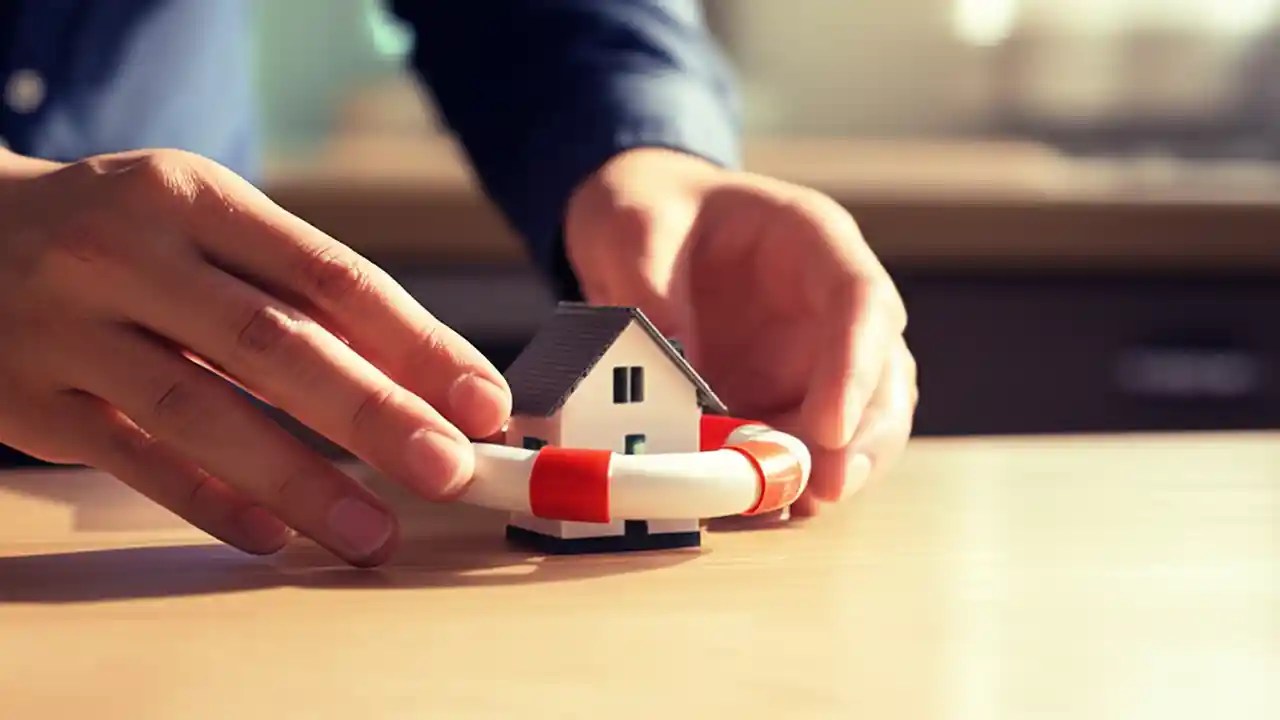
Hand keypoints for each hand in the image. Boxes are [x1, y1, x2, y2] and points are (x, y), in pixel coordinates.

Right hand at [0, 149, 510, 564]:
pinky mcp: (32, 402)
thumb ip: (296, 290)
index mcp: (193, 197)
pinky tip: (275, 537)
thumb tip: (421, 378)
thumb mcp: (202, 224)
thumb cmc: (121, 234)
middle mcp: (128, 255)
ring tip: (375, 531)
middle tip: (448, 469)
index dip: (416, 342)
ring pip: (201, 413)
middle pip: (273, 344)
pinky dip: (209, 502)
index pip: (328, 273)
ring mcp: (70, 329)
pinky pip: (133, 462)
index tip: (482, 402)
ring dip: (301, 481)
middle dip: (374, 413)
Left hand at [566, 149, 915, 515]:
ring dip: (838, 465)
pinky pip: (808, 443)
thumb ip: (646, 284)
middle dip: (864, 435)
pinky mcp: (785, 397)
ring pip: (862, 418)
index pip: (860, 298)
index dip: (856, 364)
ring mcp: (813, 355)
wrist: (637, 229)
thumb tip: (671, 362)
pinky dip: (793, 474)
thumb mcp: (632, 225)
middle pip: (883, 371)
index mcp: (812, 240)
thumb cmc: (649, 207)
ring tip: (794, 503)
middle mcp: (829, 303)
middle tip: (826, 488)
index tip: (831, 425)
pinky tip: (766, 502)